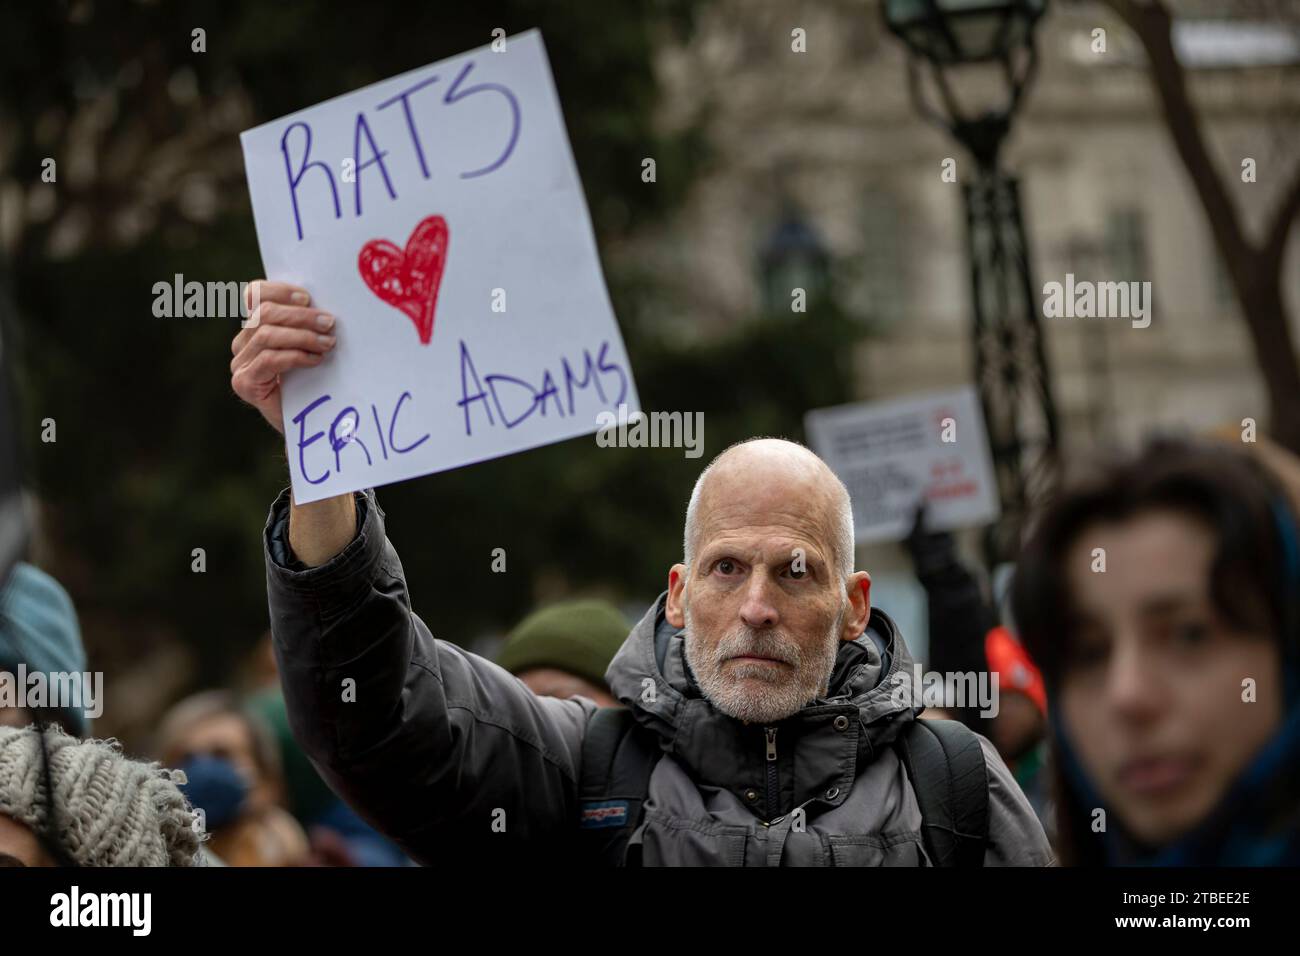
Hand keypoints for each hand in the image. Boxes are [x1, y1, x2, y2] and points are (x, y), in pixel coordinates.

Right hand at [230, 281, 335, 433]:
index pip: (255, 295)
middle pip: (263, 314)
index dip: (280, 291)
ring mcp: (239, 365)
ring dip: (302, 336)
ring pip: (266, 335)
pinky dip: (295, 356)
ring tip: (328, 343)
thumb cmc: (312, 383)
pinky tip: (315, 360)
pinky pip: (269, 360)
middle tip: (329, 323)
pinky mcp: (245, 384)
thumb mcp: (309, 346)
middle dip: (300, 316)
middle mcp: (241, 344)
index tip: (308, 298)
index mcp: (254, 327)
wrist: (307, 426)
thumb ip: (306, 325)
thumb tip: (325, 305)